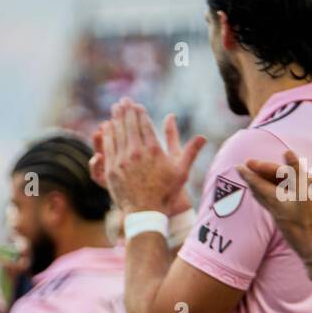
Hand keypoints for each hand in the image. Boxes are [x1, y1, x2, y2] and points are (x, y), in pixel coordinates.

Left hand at [99, 99, 206, 215]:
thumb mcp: (182, 172)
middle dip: (126, 111)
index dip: (140, 114)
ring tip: (115, 108)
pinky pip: (109, 146)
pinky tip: (108, 127)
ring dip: (116, 119)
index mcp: (154, 150)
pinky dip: (108, 134)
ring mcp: (123, 160)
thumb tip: (203, 137)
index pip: (145, 126)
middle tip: (123, 101)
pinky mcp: (112, 169)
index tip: (137, 105)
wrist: (146, 211)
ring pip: (118, 133)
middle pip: (130, 126)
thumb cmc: (166, 192)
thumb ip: (191, 152)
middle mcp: (137, 153)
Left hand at [236, 151, 311, 260]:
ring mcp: (280, 222)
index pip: (258, 184)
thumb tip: (287, 151)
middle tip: (244, 173)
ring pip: (265, 204)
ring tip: (256, 188)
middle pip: (258, 194)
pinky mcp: (287, 229)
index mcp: (277, 201)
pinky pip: (274, 212)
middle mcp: (275, 211)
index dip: (249, 174)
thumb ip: (297, 172)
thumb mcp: (307, 192)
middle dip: (251, 182)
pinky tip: (275, 208)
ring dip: (259, 193)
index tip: (238, 165)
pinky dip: (270, 203)